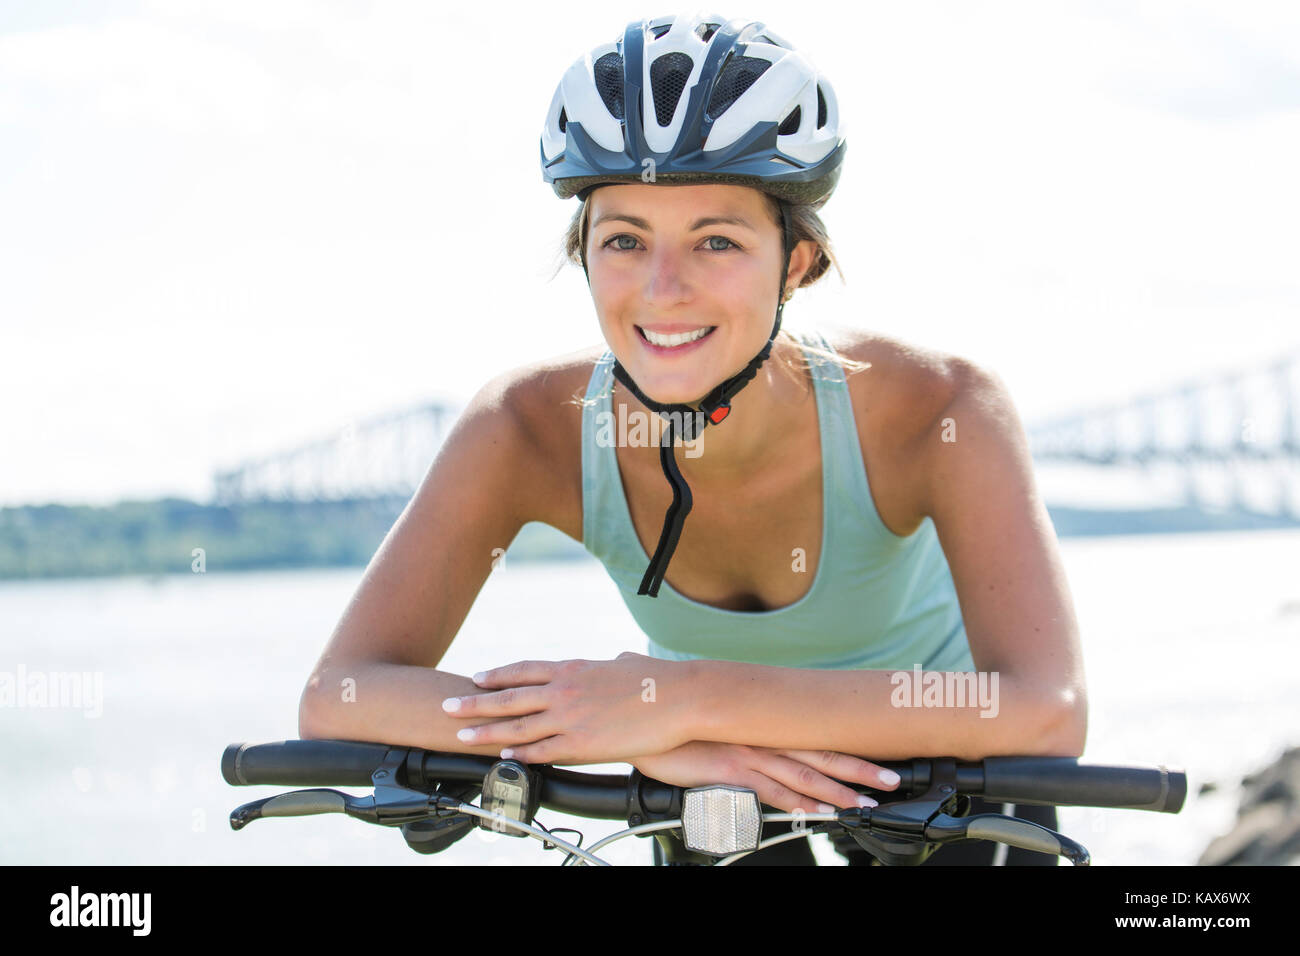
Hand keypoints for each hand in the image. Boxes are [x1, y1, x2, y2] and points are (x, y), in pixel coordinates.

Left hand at [441, 652, 688, 764]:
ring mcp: (570, 718)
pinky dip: (520, 754)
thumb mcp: (624, 662)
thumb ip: (609, 664)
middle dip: (474, 704)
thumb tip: (613, 661)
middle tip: (447, 707)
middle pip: (508, 697)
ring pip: (517, 726)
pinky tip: (503, 756)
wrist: (677, 698)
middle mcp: (564, 690)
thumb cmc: (657, 679)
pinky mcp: (582, 745)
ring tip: (462, 737)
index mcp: (572, 668)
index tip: (475, 678)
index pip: (523, 670)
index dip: (497, 675)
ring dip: (486, 733)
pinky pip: (542, 751)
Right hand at [630, 742, 898, 813]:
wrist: (647, 715)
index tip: (878, 753)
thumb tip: (761, 743)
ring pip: (805, 774)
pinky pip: (772, 790)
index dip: (849, 745)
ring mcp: (750, 752)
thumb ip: (745, 734)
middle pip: (823, 752)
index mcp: (766, 724)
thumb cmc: (682, 721)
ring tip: (867, 804)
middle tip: (893, 779)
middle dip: (861, 768)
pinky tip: (819, 812)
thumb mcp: (721, 725)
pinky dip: (799, 802)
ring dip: (839, 791)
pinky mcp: (732, 770)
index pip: (817, 734)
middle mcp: (765, 735)